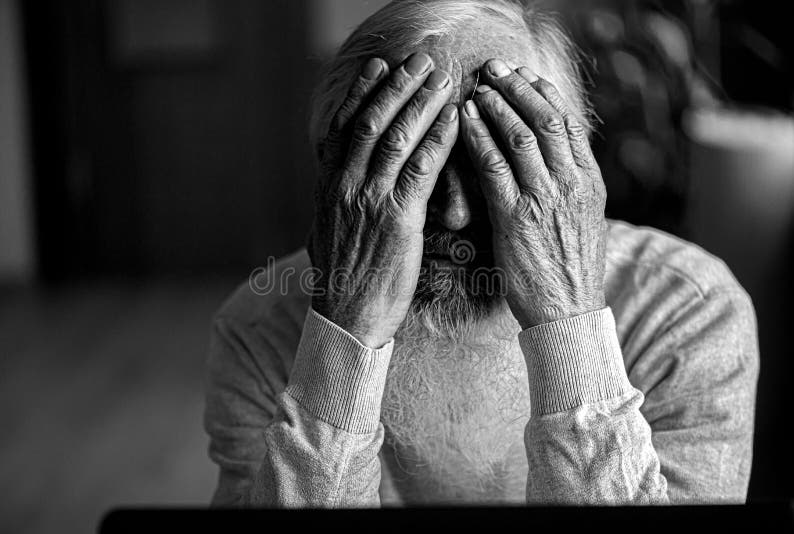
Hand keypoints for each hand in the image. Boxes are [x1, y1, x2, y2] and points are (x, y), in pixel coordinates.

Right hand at [309, 53, 457, 347]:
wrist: (346, 318)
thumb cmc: (343, 281)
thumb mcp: (327, 233)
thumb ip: (335, 203)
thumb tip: (336, 186)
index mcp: (329, 187)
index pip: (344, 127)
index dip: (363, 94)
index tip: (379, 67)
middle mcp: (346, 185)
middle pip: (372, 121)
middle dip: (397, 86)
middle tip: (418, 59)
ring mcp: (369, 199)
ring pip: (396, 137)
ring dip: (422, 101)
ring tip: (442, 76)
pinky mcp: (397, 218)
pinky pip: (422, 167)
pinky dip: (439, 138)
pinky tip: (455, 118)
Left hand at [460, 59, 606, 328]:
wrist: (567, 312)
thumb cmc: (570, 269)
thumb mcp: (585, 219)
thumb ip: (572, 184)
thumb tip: (557, 156)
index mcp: (590, 181)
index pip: (568, 122)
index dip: (542, 93)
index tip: (524, 74)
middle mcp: (571, 183)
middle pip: (544, 118)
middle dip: (516, 87)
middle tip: (494, 67)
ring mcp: (544, 198)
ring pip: (519, 135)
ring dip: (494, 105)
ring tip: (475, 87)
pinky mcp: (515, 217)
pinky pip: (494, 166)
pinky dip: (478, 137)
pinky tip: (464, 121)